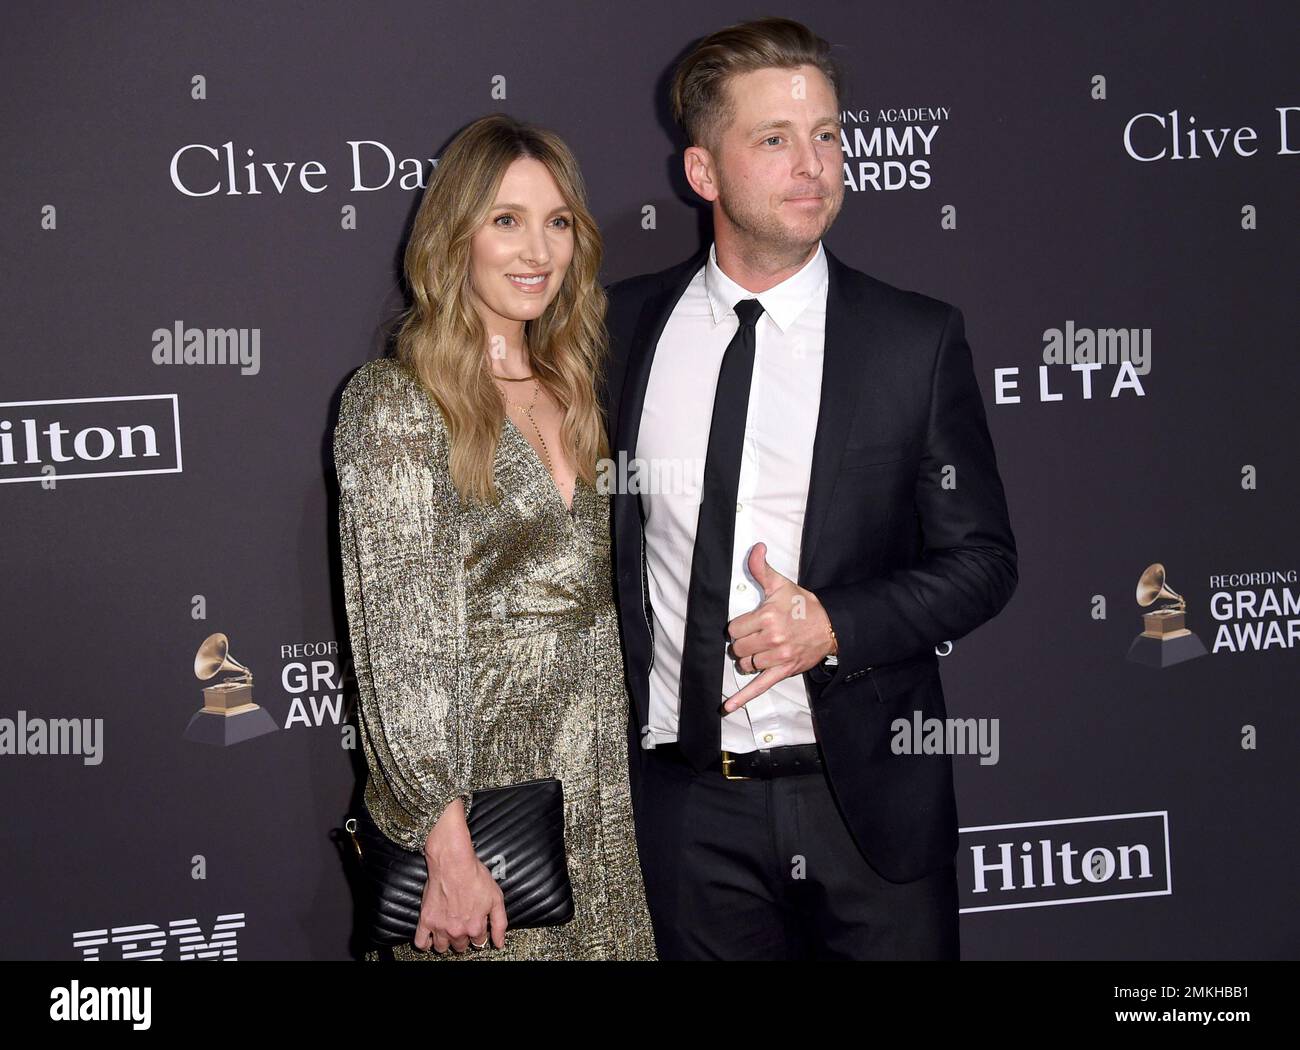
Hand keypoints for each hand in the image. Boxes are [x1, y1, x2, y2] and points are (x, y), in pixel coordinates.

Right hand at [416, 798, 506, 952]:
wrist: (453, 862)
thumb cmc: (474, 875)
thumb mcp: (496, 898)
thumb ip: (499, 923)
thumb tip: (500, 942)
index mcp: (475, 926)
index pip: (479, 942)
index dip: (479, 934)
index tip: (477, 927)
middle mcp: (457, 930)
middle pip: (461, 946)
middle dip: (464, 939)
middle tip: (463, 926)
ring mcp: (440, 926)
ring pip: (442, 948)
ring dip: (446, 943)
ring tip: (448, 932)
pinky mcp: (426, 920)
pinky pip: (420, 942)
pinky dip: (424, 944)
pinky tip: (430, 939)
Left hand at [724, 542, 836, 711]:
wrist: (830, 625)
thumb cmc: (803, 605)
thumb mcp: (781, 584)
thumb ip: (762, 569)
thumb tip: (755, 548)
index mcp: (767, 617)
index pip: (734, 628)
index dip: (739, 626)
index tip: (750, 623)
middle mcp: (772, 639)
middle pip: (738, 648)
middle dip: (743, 642)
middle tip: (756, 635)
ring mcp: (778, 658)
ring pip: (745, 665)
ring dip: (748, 660)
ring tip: (760, 650)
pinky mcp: (783, 672)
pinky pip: (758, 687)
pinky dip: (742, 699)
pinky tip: (727, 708)